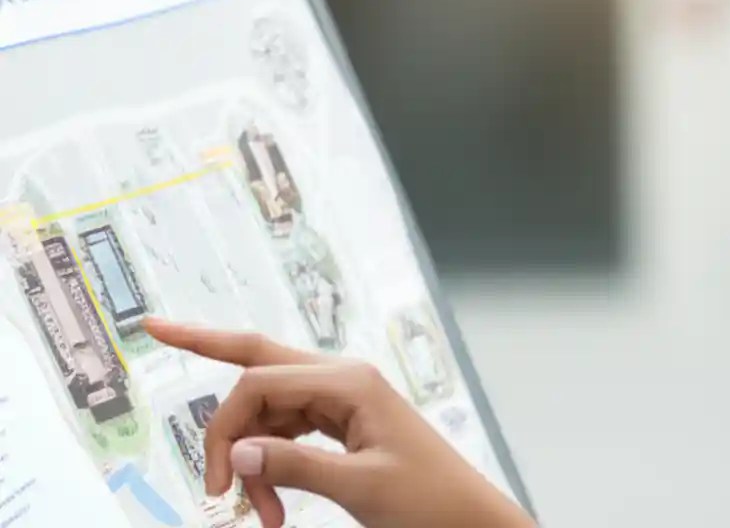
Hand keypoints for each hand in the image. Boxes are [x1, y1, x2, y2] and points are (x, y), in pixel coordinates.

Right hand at [143, 318, 533, 527]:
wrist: (469, 518)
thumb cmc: (429, 500)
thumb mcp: (360, 487)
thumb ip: (295, 465)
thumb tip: (234, 451)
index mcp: (350, 381)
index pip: (260, 383)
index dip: (224, 429)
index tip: (217, 487)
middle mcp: (343, 379)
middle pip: (260, 357)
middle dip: (207, 343)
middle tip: (153, 328)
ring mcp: (343, 399)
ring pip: (269, 405)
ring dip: (247, 449)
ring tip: (255, 513)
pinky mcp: (344, 423)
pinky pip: (288, 426)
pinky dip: (268, 457)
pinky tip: (264, 494)